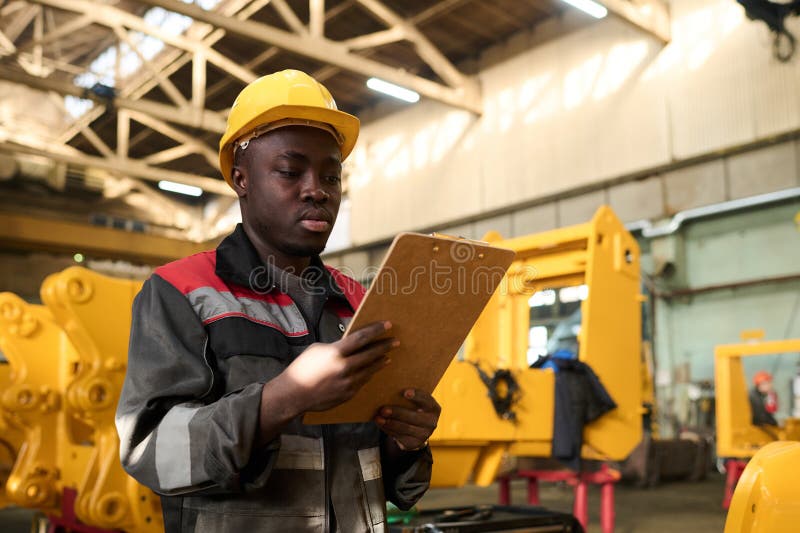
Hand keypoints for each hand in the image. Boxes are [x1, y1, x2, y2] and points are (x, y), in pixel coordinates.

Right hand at [282, 321, 396, 411]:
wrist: (293, 394)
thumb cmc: (303, 368)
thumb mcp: (318, 349)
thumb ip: (336, 347)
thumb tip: (351, 344)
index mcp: (335, 353)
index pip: (361, 338)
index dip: (376, 330)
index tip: (387, 325)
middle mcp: (344, 368)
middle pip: (370, 354)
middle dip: (384, 346)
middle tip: (395, 341)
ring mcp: (347, 383)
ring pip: (370, 369)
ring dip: (380, 361)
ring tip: (388, 356)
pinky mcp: (348, 394)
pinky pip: (362, 382)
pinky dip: (368, 374)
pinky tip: (373, 370)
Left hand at [375, 388, 440, 451]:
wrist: (417, 429)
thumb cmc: (413, 408)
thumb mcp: (415, 402)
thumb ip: (407, 397)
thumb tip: (388, 392)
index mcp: (433, 407)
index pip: (426, 399)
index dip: (416, 396)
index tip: (405, 392)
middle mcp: (431, 422)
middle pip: (414, 417)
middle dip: (397, 413)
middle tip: (383, 409)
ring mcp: (424, 434)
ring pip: (405, 428)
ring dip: (390, 423)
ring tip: (378, 418)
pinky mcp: (414, 443)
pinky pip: (400, 437)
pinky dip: (388, 430)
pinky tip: (381, 424)